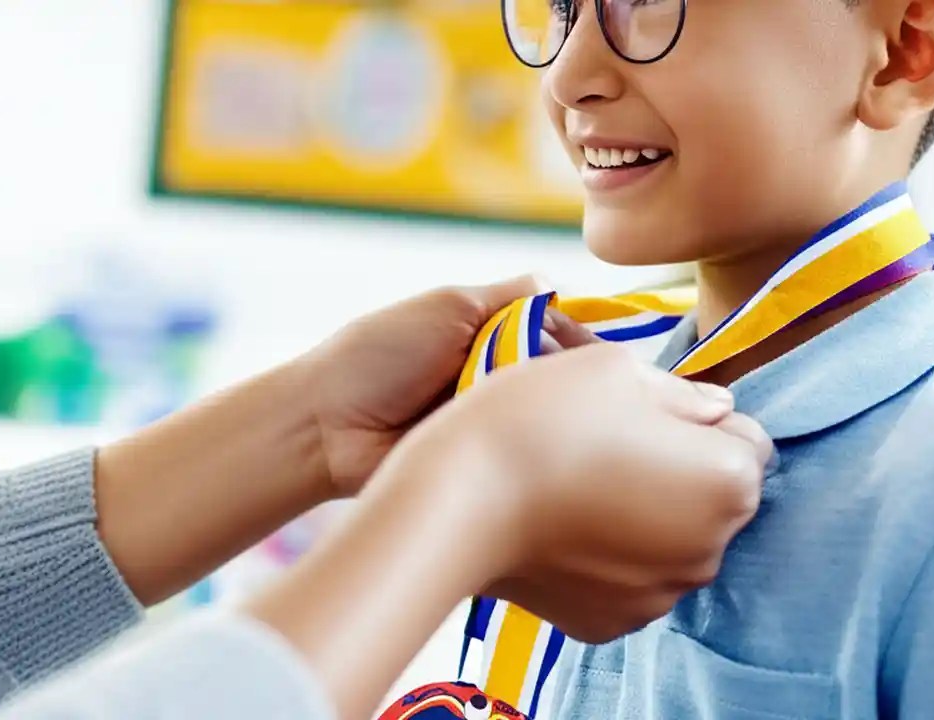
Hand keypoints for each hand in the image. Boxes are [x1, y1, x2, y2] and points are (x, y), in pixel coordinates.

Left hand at [300, 277, 597, 496]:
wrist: (326, 425)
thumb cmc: (380, 354)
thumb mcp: (449, 306)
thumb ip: (510, 296)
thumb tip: (562, 289)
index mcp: (490, 332)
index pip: (557, 333)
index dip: (581, 343)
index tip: (607, 357)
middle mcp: (495, 375)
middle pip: (557, 376)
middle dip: (563, 379)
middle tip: (564, 389)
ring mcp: (487, 419)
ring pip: (543, 414)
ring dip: (541, 412)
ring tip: (539, 417)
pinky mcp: (480, 460)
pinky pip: (520, 452)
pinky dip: (525, 446)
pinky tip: (536, 449)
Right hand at [379, 343, 771, 642]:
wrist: (457, 499)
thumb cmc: (540, 419)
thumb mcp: (618, 369)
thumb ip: (683, 392)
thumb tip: (714, 409)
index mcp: (728, 479)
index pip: (748, 441)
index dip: (701, 422)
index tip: (647, 416)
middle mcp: (710, 548)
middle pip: (713, 499)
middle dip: (679, 472)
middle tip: (607, 446)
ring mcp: (660, 594)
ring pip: (671, 541)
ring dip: (645, 517)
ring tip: (577, 486)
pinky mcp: (612, 622)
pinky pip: (628, 579)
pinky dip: (607, 557)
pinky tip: (562, 527)